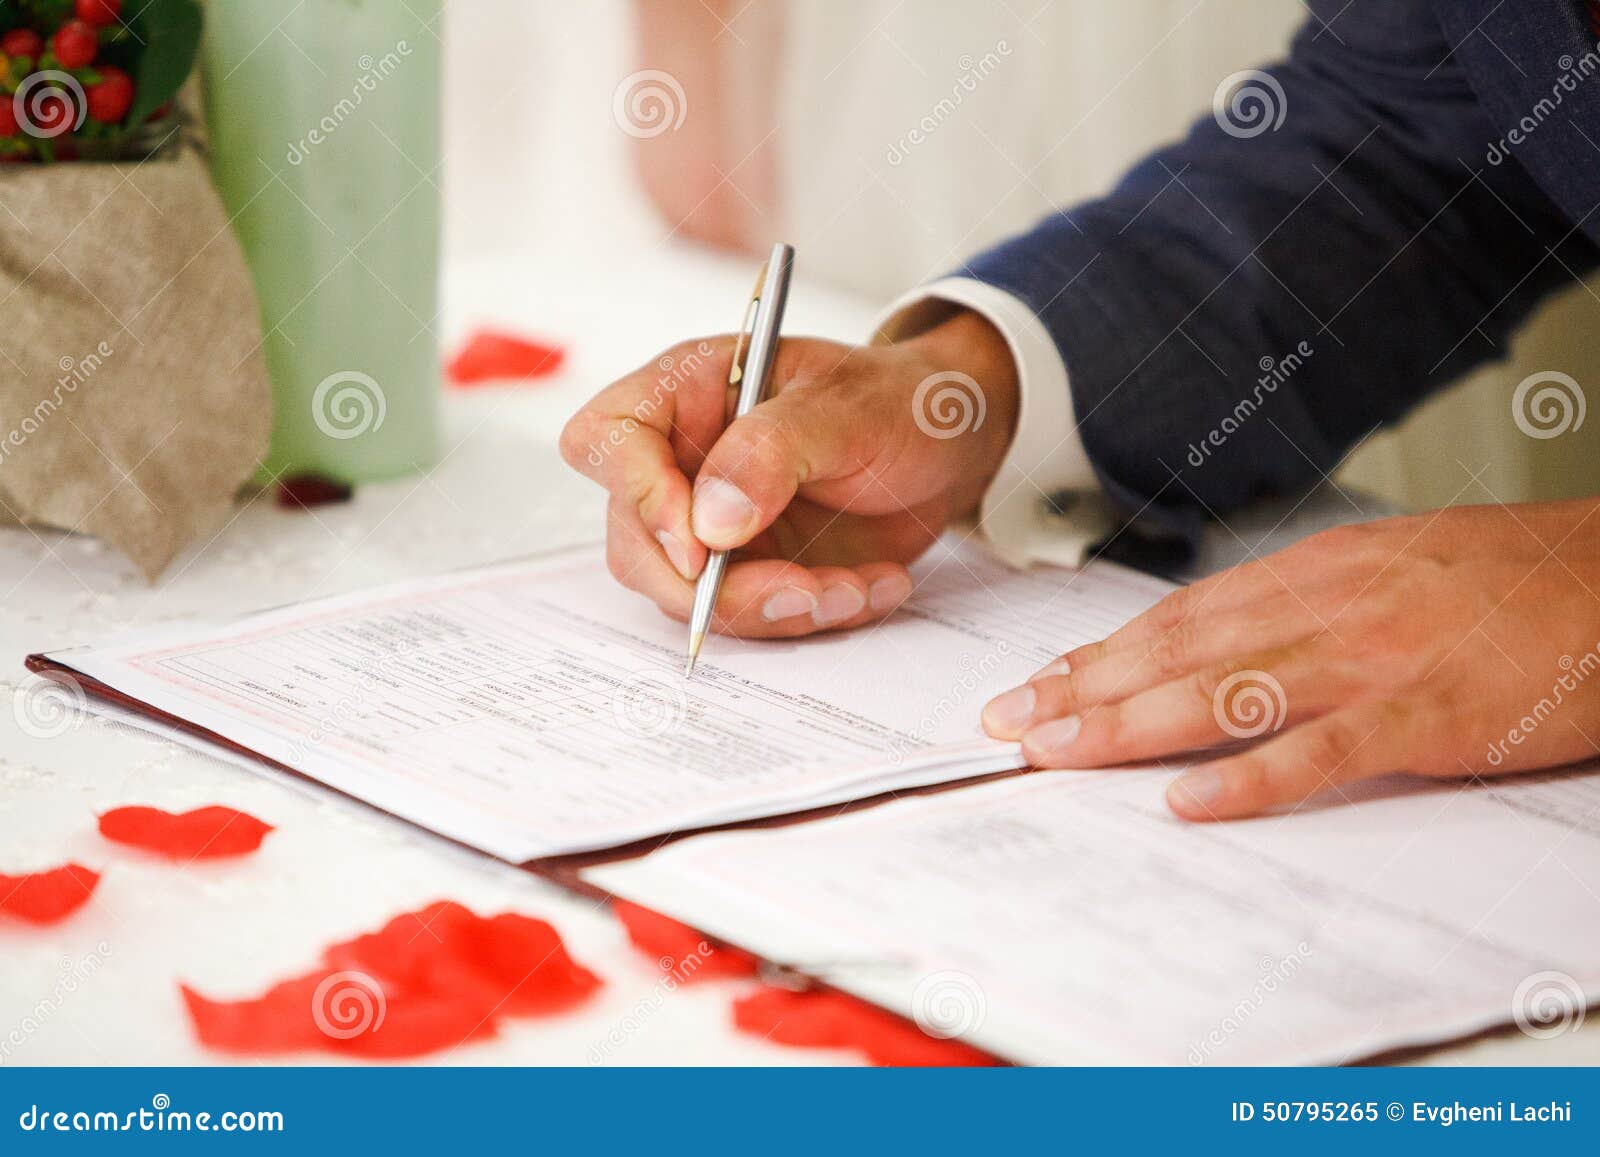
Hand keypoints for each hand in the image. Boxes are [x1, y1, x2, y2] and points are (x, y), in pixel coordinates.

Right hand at [560, 308, 1017, 635]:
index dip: (638, 499)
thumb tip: (707, 522)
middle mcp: (682, 462)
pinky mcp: (749, 572)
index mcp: (687, 393)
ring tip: (857, 587)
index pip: (608, 441)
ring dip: (776, 610)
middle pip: (637, 545)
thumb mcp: (847, 408)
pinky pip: (753, 619)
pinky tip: (871, 586)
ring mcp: (711, 525)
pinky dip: (813, 617)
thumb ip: (772, 452)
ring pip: (692, 597)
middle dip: (715, 588)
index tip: (700, 546)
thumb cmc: (895, 401)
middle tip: (799, 592)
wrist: (949, 447)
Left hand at [980, 500, 1599, 819]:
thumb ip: (1311, 604)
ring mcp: (1377, 657)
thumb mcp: (1396, 569)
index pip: (1181, 616)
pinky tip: (1190, 801)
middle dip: (1082, 688)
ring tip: (1054, 752)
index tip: (1036, 682)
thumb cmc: (1517, 579)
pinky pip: (1326, 749)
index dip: (1099, 651)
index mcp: (1319, 571)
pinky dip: (1254, 777)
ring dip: (1129, 724)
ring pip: (1226, 691)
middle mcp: (1329, 604)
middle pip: (1179, 649)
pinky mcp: (1431, 713)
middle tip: (1006, 722)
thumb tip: (1229, 640)